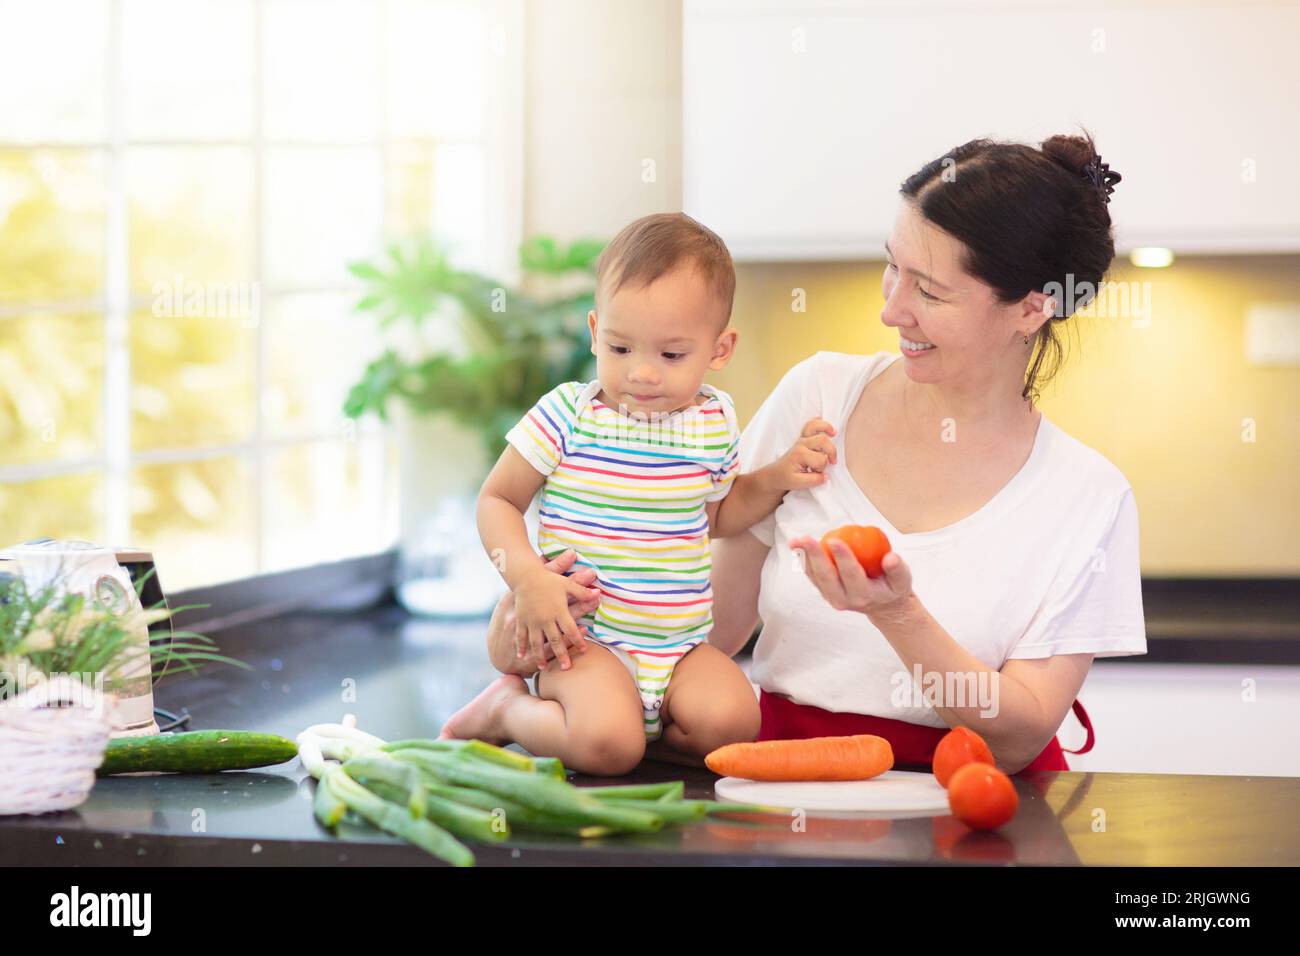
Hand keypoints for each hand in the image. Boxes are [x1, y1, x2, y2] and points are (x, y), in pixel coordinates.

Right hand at [514, 555, 601, 670]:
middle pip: (555, 640)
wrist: (524, 576)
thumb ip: (582, 592)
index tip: (584, 650)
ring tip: (543, 668)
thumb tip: (599, 593)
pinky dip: (521, 646)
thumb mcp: (566, 584)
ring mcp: (532, 621)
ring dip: (540, 656)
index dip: (578, 640)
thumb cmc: (548, 579)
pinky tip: (521, 656)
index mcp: (558, 611)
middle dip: (561, 655)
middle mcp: (545, 619)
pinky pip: (521, 636)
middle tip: (567, 668)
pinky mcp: (521, 620)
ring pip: (537, 642)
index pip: (571, 629)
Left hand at [761, 418, 837, 492]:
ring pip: (815, 426)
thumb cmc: (784, 478)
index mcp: (800, 454)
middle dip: (831, 451)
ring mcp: (802, 440)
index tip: (816, 473)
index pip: (820, 459)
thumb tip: (826, 476)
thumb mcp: (798, 484)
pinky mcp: (803, 439)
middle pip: (822, 440)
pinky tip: (827, 428)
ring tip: (834, 433)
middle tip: (832, 462)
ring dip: (826, 428)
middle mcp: (801, 444)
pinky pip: (810, 426)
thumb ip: (813, 480)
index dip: (822, 468)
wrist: (774, 474)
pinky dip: (819, 424)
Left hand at [788, 534, 914, 621]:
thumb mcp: (903, 580)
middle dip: (815, 556)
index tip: (835, 539)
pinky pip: (812, 575)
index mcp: (864, 596)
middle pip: (826, 577)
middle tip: (806, 538)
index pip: (851, 575)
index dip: (842, 557)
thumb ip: (898, 569)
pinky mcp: (824, 592)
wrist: (883, 605)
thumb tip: (891, 557)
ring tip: (794, 541)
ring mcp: (832, 597)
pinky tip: (796, 546)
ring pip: (815, 577)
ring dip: (804, 558)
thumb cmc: (892, 587)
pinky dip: (803, 560)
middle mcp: (844, 600)